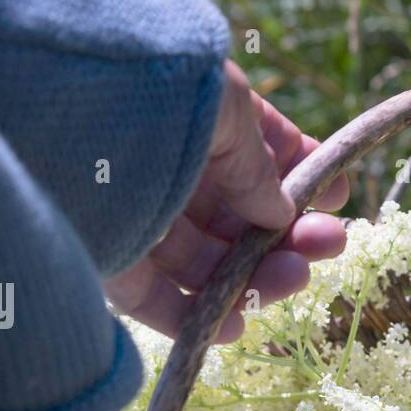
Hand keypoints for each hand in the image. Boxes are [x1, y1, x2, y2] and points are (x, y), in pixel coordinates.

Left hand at [105, 60, 347, 342]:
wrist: (74, 104)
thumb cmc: (160, 88)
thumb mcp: (229, 110)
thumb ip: (258, 165)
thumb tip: (280, 212)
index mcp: (201, 119)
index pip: (260, 153)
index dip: (302, 177)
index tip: (336, 197)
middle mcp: (170, 168)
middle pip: (239, 218)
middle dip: (290, 236)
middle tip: (327, 245)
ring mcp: (142, 217)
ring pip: (208, 264)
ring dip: (258, 279)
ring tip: (291, 279)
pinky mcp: (113, 262)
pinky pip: (159, 301)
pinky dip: (199, 317)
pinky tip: (238, 322)